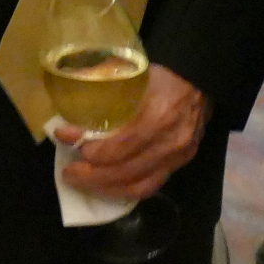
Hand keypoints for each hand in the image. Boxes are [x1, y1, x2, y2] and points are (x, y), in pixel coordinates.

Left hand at [58, 64, 209, 202]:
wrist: (199, 78)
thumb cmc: (161, 74)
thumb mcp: (132, 73)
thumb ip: (103, 89)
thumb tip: (71, 108)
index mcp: (158, 115)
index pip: (118, 145)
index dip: (88, 148)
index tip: (64, 138)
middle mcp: (169, 142)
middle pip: (124, 171)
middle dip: (91, 175)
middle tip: (68, 173)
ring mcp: (178, 156)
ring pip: (137, 186)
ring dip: (105, 188)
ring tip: (83, 183)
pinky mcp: (181, 163)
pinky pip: (151, 186)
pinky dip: (125, 190)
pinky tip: (107, 186)